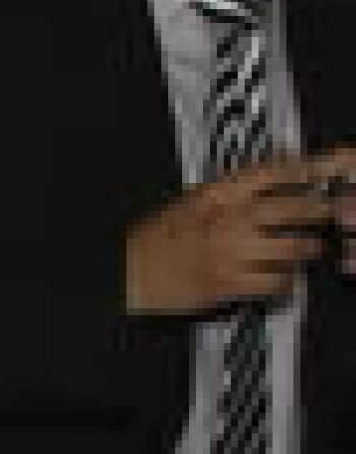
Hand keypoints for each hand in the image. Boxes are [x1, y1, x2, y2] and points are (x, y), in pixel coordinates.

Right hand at [124, 153, 349, 318]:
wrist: (128, 273)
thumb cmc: (156, 239)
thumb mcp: (192, 200)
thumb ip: (231, 191)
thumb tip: (270, 181)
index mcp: (218, 193)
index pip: (274, 171)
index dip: (305, 168)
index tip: (322, 169)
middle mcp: (230, 220)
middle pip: (295, 209)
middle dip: (317, 210)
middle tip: (326, 212)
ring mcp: (232, 254)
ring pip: (293, 249)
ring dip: (307, 248)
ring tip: (309, 247)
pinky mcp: (230, 285)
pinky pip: (275, 282)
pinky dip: (285, 279)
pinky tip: (283, 276)